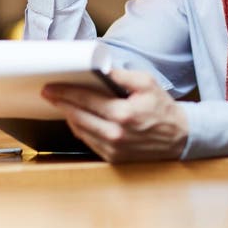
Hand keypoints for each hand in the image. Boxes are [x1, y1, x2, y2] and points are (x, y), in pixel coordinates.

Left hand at [41, 68, 187, 162]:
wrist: (179, 137)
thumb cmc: (163, 108)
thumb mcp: (146, 83)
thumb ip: (121, 76)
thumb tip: (100, 69)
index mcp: (123, 114)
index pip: (85, 100)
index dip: (65, 92)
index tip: (51, 87)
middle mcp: (115, 134)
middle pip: (77, 116)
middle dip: (61, 103)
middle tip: (48, 93)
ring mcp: (113, 149)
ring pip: (80, 130)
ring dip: (69, 116)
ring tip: (61, 103)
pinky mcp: (113, 158)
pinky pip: (89, 141)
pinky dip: (81, 129)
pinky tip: (78, 118)